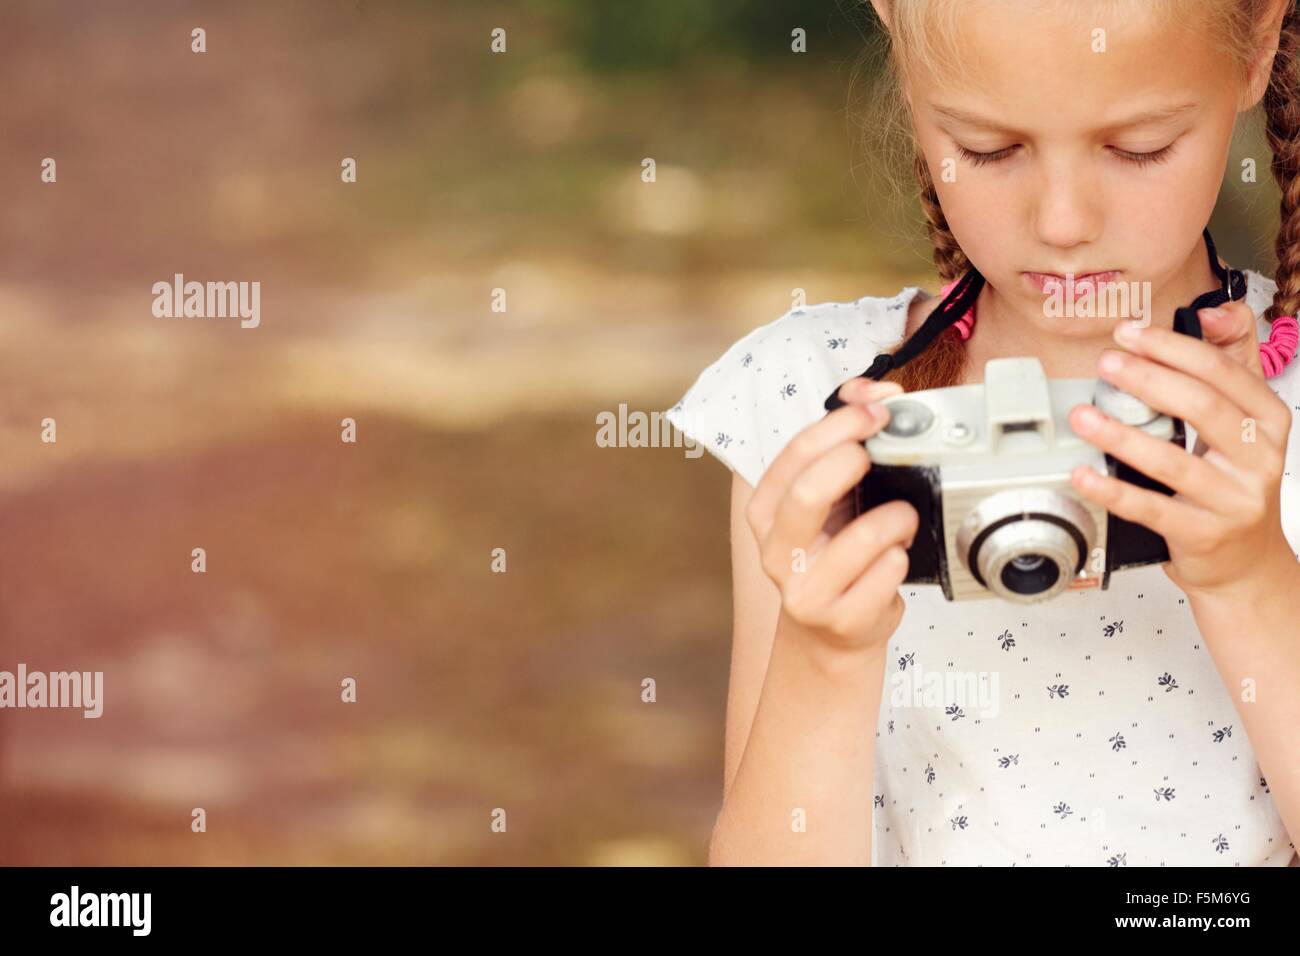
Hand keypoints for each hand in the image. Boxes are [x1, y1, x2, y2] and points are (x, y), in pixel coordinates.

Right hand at [745, 377, 920, 656]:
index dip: (843, 423)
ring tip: (901, 520)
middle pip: (809, 493)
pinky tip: (896, 558)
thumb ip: (841, 437)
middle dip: (855, 462)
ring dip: (897, 518)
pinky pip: (888, 573)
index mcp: (765, 511)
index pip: (795, 454)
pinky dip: (902, 557)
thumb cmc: (832, 552)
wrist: (831, 632)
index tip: (878, 410)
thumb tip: (871, 389)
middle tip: (884, 454)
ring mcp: (806, 590)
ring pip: (863, 537)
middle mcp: (777, 551)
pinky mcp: (840, 620)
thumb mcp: (828, 495)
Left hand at [1066, 300, 1294, 598]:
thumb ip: (1232, 364)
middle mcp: (1258, 458)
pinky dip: (1112, 489)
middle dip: (1148, 379)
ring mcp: (1232, 499)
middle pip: (1202, 406)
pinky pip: (1151, 508)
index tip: (1130, 333)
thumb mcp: (1245, 421)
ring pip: (1172, 459)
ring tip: (1083, 416)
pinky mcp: (1203, 534)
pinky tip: (1083, 473)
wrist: (1246, 561)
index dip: (1173, 347)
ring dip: (1120, 434)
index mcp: (1268, 419)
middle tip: (1106, 364)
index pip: (1223, 371)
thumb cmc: (1233, 482)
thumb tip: (1216, 313)